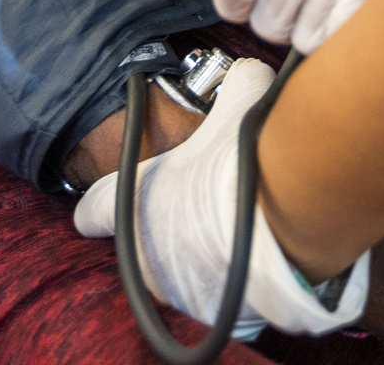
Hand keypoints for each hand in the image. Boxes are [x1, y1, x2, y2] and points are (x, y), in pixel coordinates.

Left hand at [76, 58, 369, 336]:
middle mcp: (145, 254)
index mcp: (131, 207)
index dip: (99, 203)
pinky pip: (216, 289)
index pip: (90, 210)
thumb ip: (234, 86)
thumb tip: (246, 73)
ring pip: (179, 267)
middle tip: (205, 195)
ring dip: (199, 249)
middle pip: (144, 237)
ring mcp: (178, 288)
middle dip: (170, 219)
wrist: (293, 218)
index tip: (105, 202)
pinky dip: (231, 273)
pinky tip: (258, 246)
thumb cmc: (250, 160)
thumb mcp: (240, 105)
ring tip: (237, 220)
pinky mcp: (217, 310)